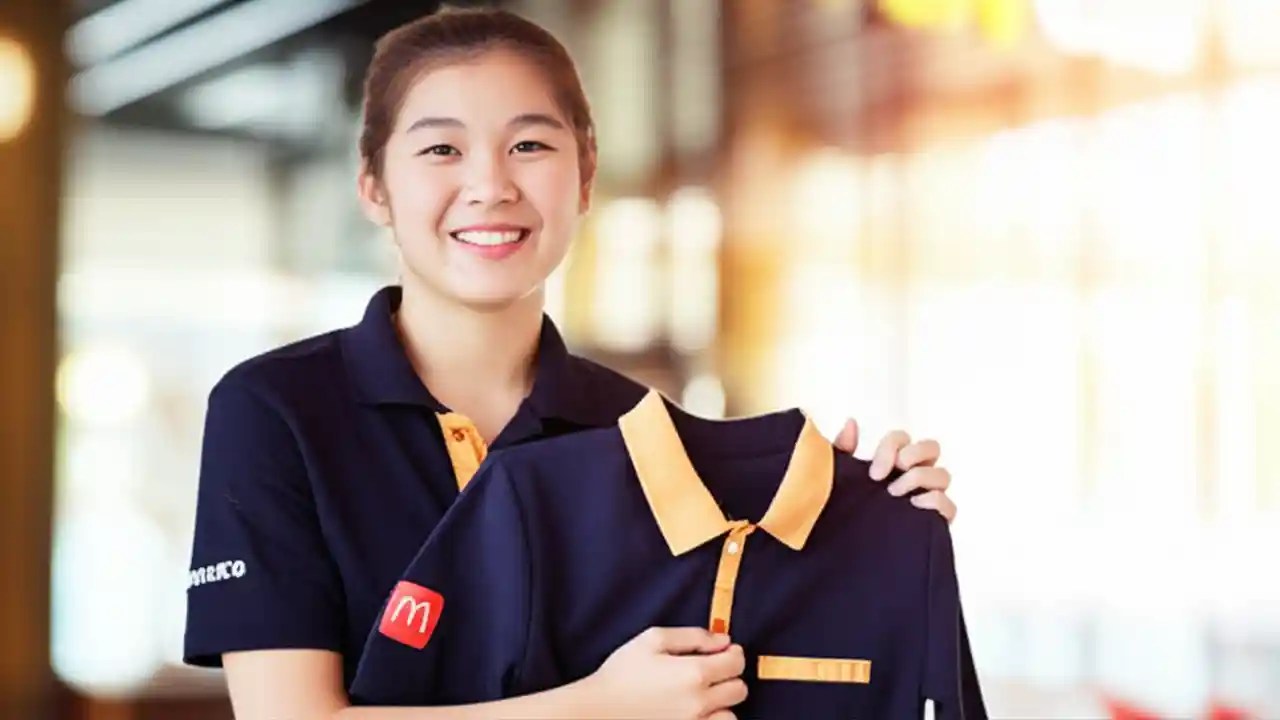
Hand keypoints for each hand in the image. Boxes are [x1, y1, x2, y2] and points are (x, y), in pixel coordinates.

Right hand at [579, 627, 746, 719]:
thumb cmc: (621, 672)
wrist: (598, 711)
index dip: (733, 653)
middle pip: (739, 690)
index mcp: (695, 673)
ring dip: (722, 705)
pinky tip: (695, 713)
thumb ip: (693, 636)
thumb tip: (723, 640)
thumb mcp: (653, 639)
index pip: (736, 663)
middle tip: (711, 671)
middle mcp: (700, 703)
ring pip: (730, 716)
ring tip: (702, 697)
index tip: (724, 651)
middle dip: (729, 676)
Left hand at [832, 421, 956, 522]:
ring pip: (943, 474)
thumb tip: (851, 423)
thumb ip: (842, 451)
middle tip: (895, 471)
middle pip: (932, 447)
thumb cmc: (842, 510)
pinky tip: (914, 505)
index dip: (892, 446)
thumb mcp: (836, 479)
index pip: (903, 438)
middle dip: (914, 453)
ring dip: (920, 478)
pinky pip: (950, 506)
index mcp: (892, 463)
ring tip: (895, 493)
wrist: (842, 551)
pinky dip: (936, 501)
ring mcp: (926, 498)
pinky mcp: (933, 522)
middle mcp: (912, 476)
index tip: (874, 470)